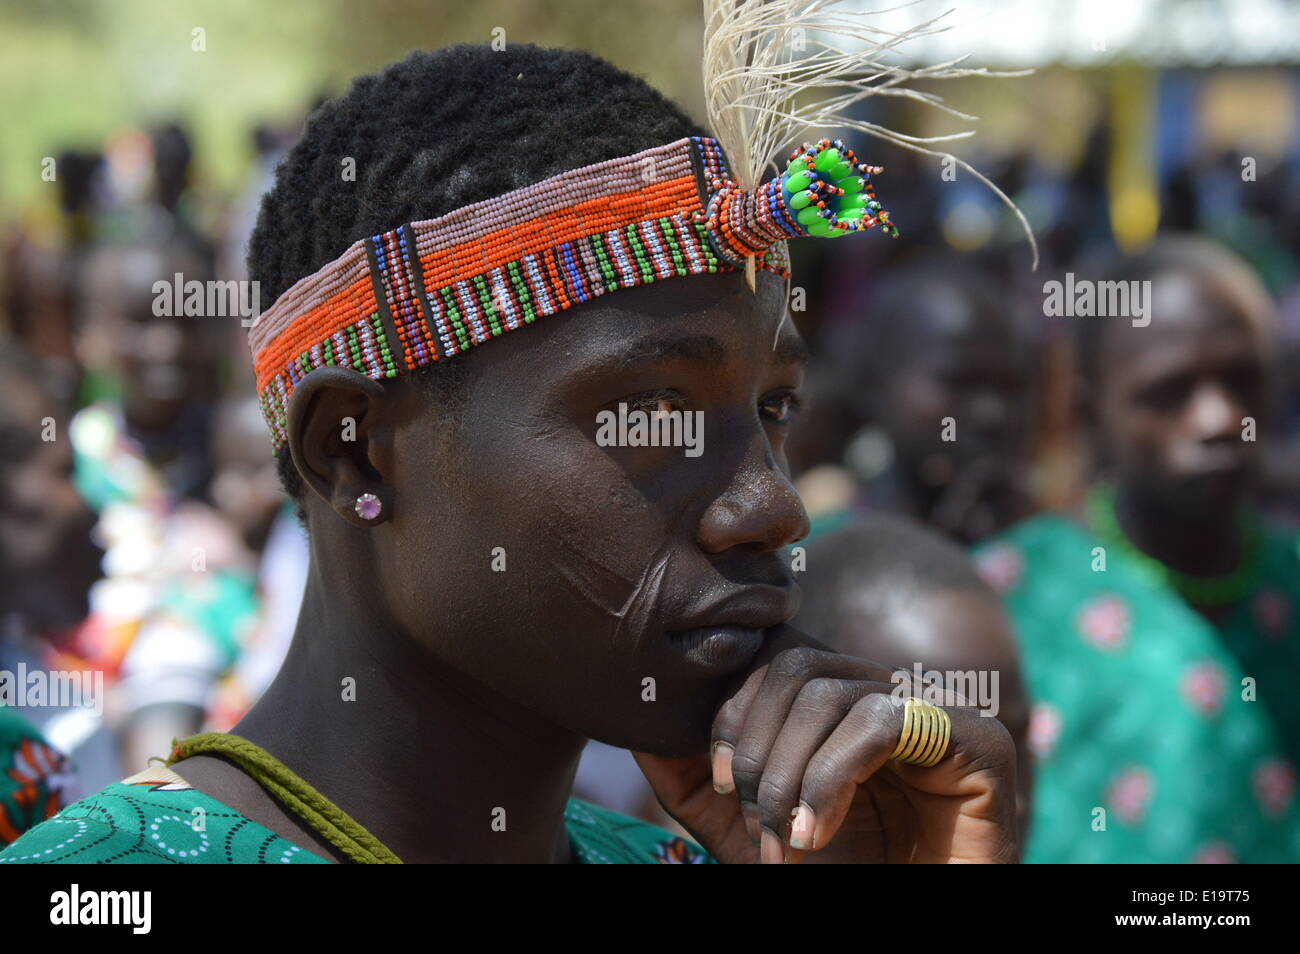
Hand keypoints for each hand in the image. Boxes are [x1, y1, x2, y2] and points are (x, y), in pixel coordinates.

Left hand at [634, 631, 1018, 862]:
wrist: (903, 933)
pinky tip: (817, 830)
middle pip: (795, 667)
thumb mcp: (742, 830)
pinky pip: (882, 720)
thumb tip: (645, 724)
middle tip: (756, 822)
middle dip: (758, 749)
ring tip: (787, 840)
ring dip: (789, 776)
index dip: (733, 709)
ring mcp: (934, 712)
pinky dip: (832, 778)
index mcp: (840, 707)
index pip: (773, 657)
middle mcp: (887, 696)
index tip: (721, 779)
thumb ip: (695, 778)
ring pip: (829, 693)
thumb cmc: (831, 884)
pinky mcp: (978, 740)